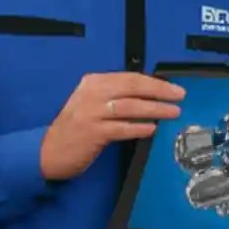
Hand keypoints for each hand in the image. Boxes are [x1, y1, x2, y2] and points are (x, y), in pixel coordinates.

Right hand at [40, 72, 184, 180]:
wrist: (49, 150)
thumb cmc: (77, 127)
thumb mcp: (92, 103)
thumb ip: (116, 96)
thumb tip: (152, 94)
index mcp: (94, 82)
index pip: (130, 78)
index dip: (155, 82)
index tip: (174, 88)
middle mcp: (92, 93)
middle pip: (132, 88)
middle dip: (159, 92)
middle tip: (179, 97)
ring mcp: (91, 112)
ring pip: (130, 107)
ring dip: (154, 109)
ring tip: (172, 112)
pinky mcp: (92, 132)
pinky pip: (121, 128)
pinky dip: (138, 127)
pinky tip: (151, 128)